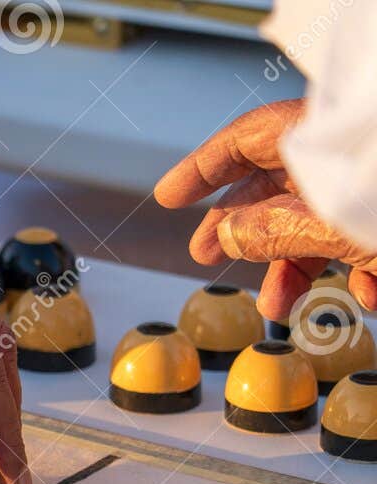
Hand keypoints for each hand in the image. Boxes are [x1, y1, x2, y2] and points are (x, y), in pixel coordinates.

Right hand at [154, 99, 376, 317]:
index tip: (168, 197)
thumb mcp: (341, 226)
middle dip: (241, 230)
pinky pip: (361, 234)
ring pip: (319, 218)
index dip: (203, 167)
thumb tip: (229, 236)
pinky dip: (355, 267)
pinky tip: (365, 292)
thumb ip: (279, 230)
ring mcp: (371, 184)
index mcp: (330, 135)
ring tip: (278, 305)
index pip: (251, 136)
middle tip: (203, 256)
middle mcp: (350, 152)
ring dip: (295, 266)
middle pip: (279, 183)